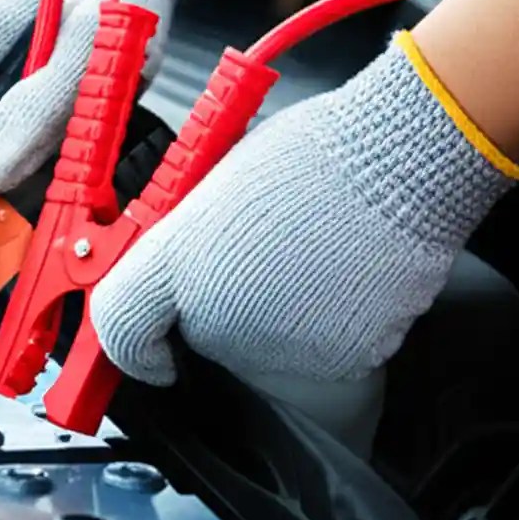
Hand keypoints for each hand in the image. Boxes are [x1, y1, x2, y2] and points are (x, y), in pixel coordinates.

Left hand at [89, 32, 518, 386]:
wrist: (397, 164)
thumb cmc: (313, 154)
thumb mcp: (221, 181)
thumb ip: (188, 238)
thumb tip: (180, 263)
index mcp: (176, 259)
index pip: (121, 328)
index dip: (133, 349)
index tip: (151, 354)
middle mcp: (213, 312)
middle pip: (201, 337)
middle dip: (225, 309)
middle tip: (266, 260)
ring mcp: (270, 345)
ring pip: (260, 352)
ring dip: (280, 320)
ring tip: (313, 261)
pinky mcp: (329, 365)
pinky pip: (316, 359)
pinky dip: (329, 329)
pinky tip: (344, 280)